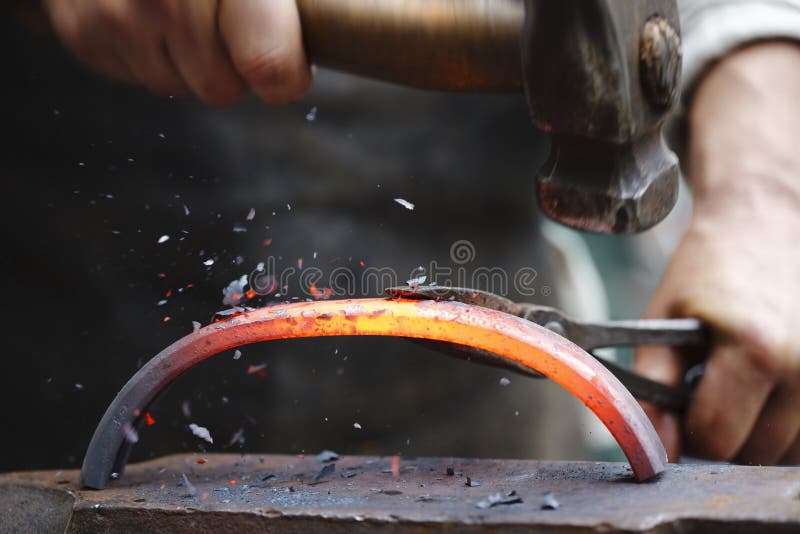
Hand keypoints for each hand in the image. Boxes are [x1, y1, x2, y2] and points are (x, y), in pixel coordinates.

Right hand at [43, 0, 311, 104]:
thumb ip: (306, 2)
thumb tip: (350, 28)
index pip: (268, 64)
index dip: (285, 75)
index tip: (289, 69)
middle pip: (221, 88)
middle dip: (236, 67)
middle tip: (235, 29)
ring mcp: (116, 13)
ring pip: (178, 87)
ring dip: (192, 62)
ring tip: (189, 12)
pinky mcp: (82, 30)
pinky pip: (139, 78)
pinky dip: (152, 54)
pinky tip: (151, 12)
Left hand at [635, 41, 799, 463]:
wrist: (765, 218)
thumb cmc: (709, 268)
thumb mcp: (664, 318)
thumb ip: (654, 385)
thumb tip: (659, 450)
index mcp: (755, 349)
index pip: (717, 438)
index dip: (690, 434)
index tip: (683, 413)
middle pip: (756, 452)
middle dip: (726, 437)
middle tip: (711, 396)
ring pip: (789, 450)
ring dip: (761, 436)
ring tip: (743, 386)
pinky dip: (787, 423)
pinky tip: (770, 389)